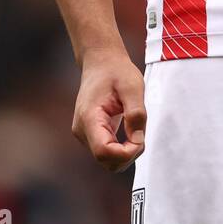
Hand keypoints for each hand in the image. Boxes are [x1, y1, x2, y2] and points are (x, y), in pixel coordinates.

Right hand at [72, 45, 145, 170]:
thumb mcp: (132, 86)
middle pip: (105, 160)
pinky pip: (106, 151)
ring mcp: (84, 133)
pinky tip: (129, 131)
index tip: (140, 138)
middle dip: (127, 155)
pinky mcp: (89, 134)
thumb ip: (136, 113)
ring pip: (106, 159)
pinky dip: (120, 148)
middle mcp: (82, 130)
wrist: (101, 63)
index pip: (103, 152)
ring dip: (125, 153)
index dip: (125, 153)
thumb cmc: (116, 72)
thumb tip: (138, 140)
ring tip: (135, 129)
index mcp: (89, 117)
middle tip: (141, 134)